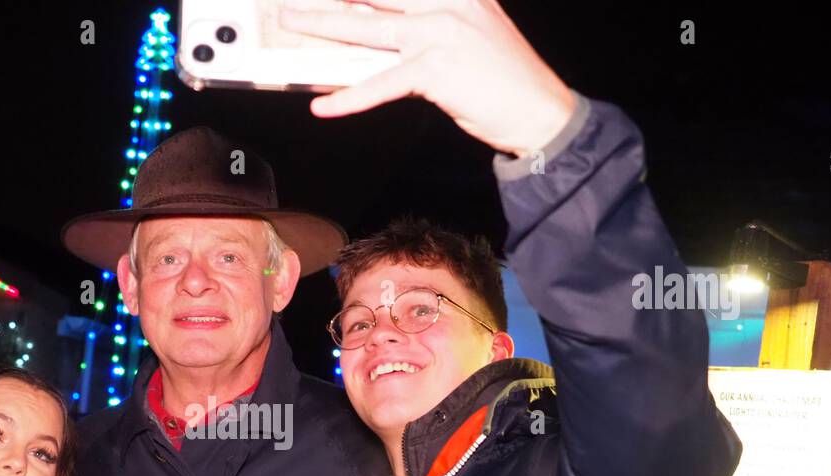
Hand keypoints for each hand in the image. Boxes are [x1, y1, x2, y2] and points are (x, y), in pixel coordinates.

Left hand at [279, 0, 575, 156]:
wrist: (540, 111)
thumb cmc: (504, 79)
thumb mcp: (472, 31)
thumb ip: (431, 21)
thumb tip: (379, 30)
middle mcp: (447, 3)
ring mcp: (439, 33)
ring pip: (366, 28)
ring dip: (322, 25)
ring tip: (290, 23)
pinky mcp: (435, 70)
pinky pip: (381, 84)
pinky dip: (350, 98)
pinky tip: (324, 105)